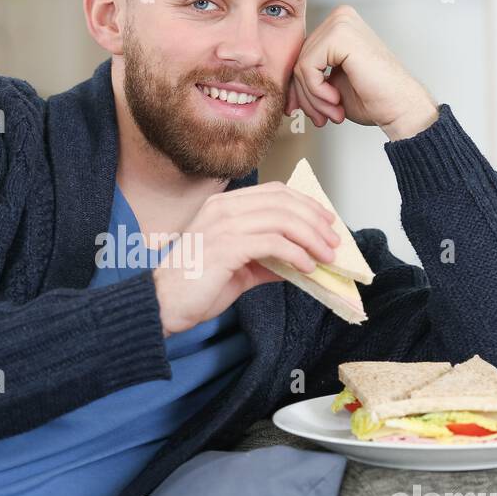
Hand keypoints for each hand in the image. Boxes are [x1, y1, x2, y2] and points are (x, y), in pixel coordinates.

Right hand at [152, 182, 340, 336]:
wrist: (163, 303)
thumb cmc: (193, 286)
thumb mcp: (238, 267)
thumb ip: (267, 260)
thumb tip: (300, 262)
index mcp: (224, 206)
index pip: (275, 192)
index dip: (306, 204)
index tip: (326, 221)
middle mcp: (224, 208)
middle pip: (283, 202)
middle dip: (315, 220)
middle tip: (333, 241)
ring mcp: (224, 225)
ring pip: (282, 219)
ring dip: (311, 238)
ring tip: (326, 256)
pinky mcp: (226, 246)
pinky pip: (273, 243)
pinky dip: (296, 254)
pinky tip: (306, 267)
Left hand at [285, 5, 438, 140]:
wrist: (400, 108)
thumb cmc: (373, 98)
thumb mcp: (330, 86)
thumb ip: (308, 79)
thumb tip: (284, 89)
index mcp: (338, 25)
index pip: (302, 55)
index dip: (300, 89)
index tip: (309, 112)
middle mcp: (340, 17)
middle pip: (299, 59)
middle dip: (306, 96)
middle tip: (322, 118)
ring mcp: (341, 22)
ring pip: (301, 65)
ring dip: (312, 98)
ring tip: (332, 113)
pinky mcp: (340, 35)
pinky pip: (307, 67)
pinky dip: (316, 91)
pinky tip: (336, 100)